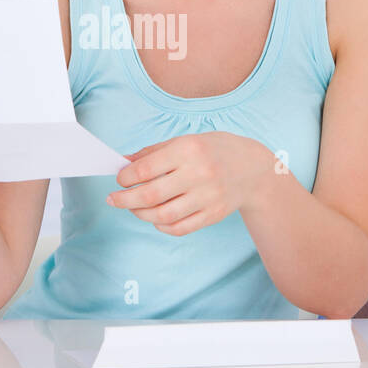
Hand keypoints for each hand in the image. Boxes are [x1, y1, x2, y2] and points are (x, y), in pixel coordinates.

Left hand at [106, 132, 273, 235]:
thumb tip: (124, 163)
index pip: (146, 168)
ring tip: (133, 207)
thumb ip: (154, 152)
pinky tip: (155, 218)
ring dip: (140, 214)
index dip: (126, 177)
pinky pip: (179, 227)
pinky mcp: (213, 214)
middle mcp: (199, 173)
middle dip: (124, 199)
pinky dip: (161, 226)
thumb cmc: (214, 150)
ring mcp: (207, 197)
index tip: (119, 179)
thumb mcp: (186, 140)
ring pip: (163, 215)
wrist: (254, 169)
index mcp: (189, 149)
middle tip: (113, 199)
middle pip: (150, 195)